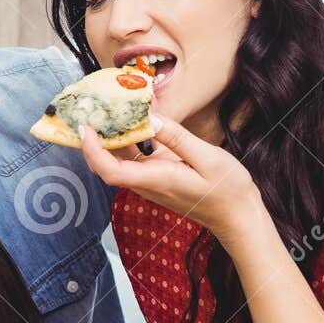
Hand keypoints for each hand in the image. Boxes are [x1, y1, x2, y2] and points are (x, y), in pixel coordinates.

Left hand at [77, 117, 263, 241]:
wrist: (237, 216)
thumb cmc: (227, 191)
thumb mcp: (207, 158)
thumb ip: (177, 138)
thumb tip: (151, 118)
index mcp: (155, 180)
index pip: (110, 170)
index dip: (92, 151)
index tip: (85, 127)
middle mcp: (147, 182)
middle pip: (107, 163)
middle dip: (94, 138)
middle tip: (92, 107)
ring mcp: (151, 180)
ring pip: (120, 158)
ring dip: (111, 135)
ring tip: (110, 106)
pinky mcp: (158, 175)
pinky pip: (137, 156)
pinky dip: (132, 136)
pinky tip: (138, 115)